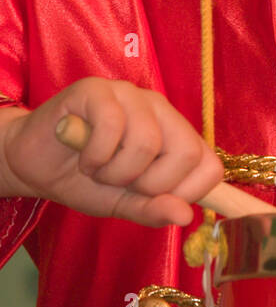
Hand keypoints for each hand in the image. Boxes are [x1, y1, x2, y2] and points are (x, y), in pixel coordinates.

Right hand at [0, 77, 223, 227]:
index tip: (152, 198)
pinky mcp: (97, 89)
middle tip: (121, 183)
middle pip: (185, 152)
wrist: (35, 164)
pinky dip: (95, 156)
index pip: (209, 165)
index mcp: (175, 133)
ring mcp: (129, 94)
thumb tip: (186, 216)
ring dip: (115, 172)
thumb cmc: (86, 180)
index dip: (185, 193)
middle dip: (150, 185)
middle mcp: (159, 108)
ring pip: (147, 141)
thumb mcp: (124, 204)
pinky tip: (83, 156)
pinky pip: (112, 126)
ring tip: (97, 169)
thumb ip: (154, 209)